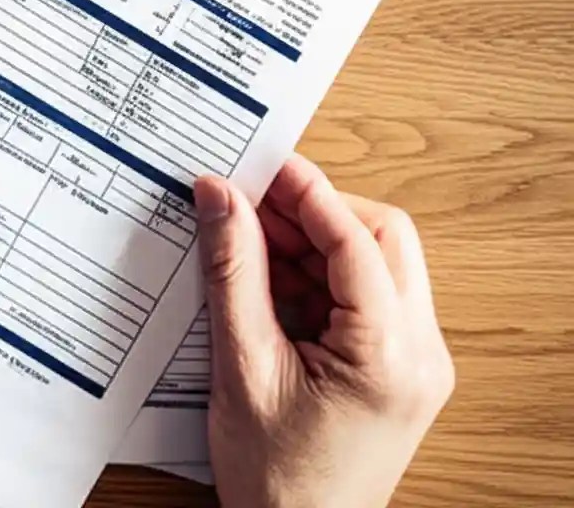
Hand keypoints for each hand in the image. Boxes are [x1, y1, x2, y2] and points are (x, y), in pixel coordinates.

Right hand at [197, 155, 453, 507]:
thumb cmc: (277, 480)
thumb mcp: (242, 368)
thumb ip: (233, 274)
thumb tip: (220, 199)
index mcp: (391, 357)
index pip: (356, 242)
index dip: (307, 193)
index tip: (261, 165)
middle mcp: (421, 353)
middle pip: (382, 239)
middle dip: (314, 214)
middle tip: (248, 206)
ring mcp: (416, 360)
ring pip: (375, 261)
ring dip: (312, 245)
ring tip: (247, 251)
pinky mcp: (398, 366)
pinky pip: (365, 295)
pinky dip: (317, 278)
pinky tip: (268, 287)